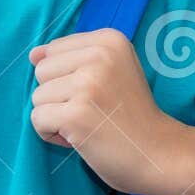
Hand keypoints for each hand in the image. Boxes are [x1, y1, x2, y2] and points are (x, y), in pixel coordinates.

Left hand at [28, 28, 189, 194]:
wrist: (161, 154)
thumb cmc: (132, 115)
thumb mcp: (110, 72)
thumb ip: (71, 58)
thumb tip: (33, 54)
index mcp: (109, 40)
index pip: (53, 51)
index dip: (67, 77)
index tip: (99, 93)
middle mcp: (100, 56)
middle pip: (42, 71)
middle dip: (58, 96)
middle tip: (93, 111)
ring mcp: (88, 84)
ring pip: (37, 96)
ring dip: (56, 116)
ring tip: (89, 124)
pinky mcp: (76, 114)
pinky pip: (37, 119)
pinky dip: (52, 134)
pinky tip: (80, 137)